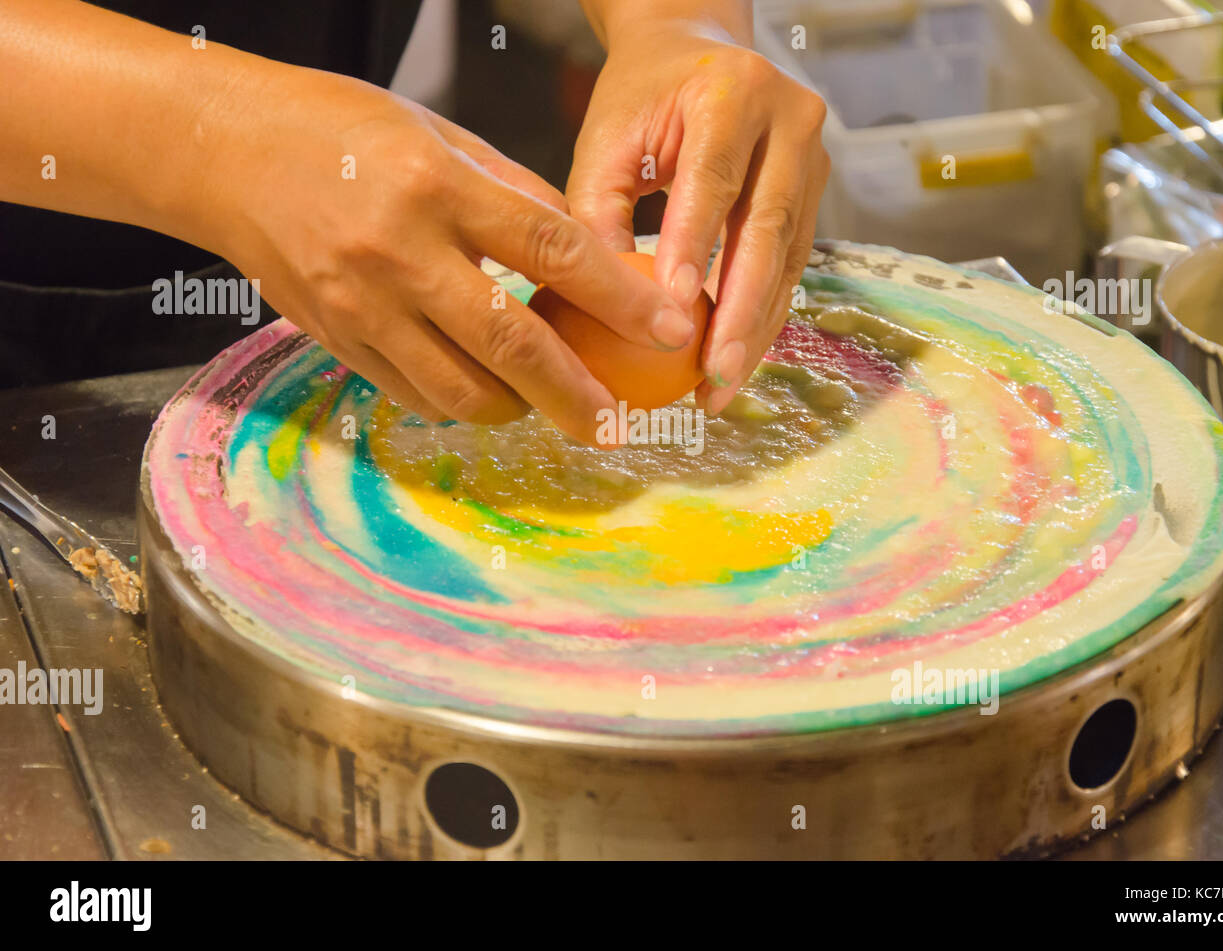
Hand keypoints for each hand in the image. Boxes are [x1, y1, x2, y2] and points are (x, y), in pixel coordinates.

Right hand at [201, 67, 695, 443]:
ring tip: (548, 401)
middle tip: (617, 425)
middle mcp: (401, 254)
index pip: (553, 252)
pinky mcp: (337, 342)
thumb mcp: (441, 137)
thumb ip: (516, 196)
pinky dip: (460, 401)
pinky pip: (415, 395)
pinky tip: (481, 385)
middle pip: (512, 348)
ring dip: (518, 409)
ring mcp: (362, 308)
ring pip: (461, 392)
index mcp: (439, 188)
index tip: (670, 332)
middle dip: (576, 397)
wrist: (224, 155)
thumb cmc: (341, 132)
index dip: (620, 300)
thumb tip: (588, 253)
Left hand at [567, 15, 830, 413]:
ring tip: (721, 384)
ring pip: (789, 257)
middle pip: (769, 227)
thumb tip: (601, 302)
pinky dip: (763, 315)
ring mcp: (813, 157)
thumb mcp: (606, 139)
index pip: (714, 177)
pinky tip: (735, 359)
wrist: (694, 55)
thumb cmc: (641, 99)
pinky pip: (792, 265)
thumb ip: (597, 212)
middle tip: (712, 371)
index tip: (675, 307)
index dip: (697, 245)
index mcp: (732, 90)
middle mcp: (789, 120)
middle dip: (741, 309)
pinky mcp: (814, 194)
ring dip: (756, 327)